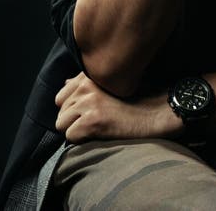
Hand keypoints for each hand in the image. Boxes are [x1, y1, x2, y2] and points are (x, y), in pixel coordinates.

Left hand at [54, 72, 181, 142]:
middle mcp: (86, 85)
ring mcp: (88, 102)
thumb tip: (65, 84)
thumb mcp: (110, 84)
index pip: (61, 94)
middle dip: (73, 119)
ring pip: (62, 124)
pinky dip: (81, 140)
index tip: (88, 111)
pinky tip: (98, 134)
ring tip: (96, 127)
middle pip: (60, 110)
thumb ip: (85, 83)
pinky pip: (70, 136)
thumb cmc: (135, 99)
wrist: (155, 113)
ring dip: (75, 129)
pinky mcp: (91, 121)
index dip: (72, 107)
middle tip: (94, 121)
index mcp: (89, 75)